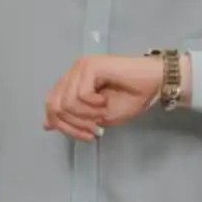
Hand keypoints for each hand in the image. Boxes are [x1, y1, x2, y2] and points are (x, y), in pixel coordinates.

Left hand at [44, 55, 161, 141]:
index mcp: (73, 83)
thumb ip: (72, 118)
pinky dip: (93, 106)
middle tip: (93, 129)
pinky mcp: (91, 66)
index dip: (62, 126)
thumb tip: (47, 124)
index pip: (51, 105)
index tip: (86, 135)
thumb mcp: (97, 117)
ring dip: (85, 116)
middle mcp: (73, 73)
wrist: (154, 84)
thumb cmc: (132, 98)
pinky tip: (105, 101)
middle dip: (72, 125)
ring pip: (66, 103)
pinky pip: (80, 95)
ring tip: (102, 114)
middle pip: (53, 105)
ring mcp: (81, 67)